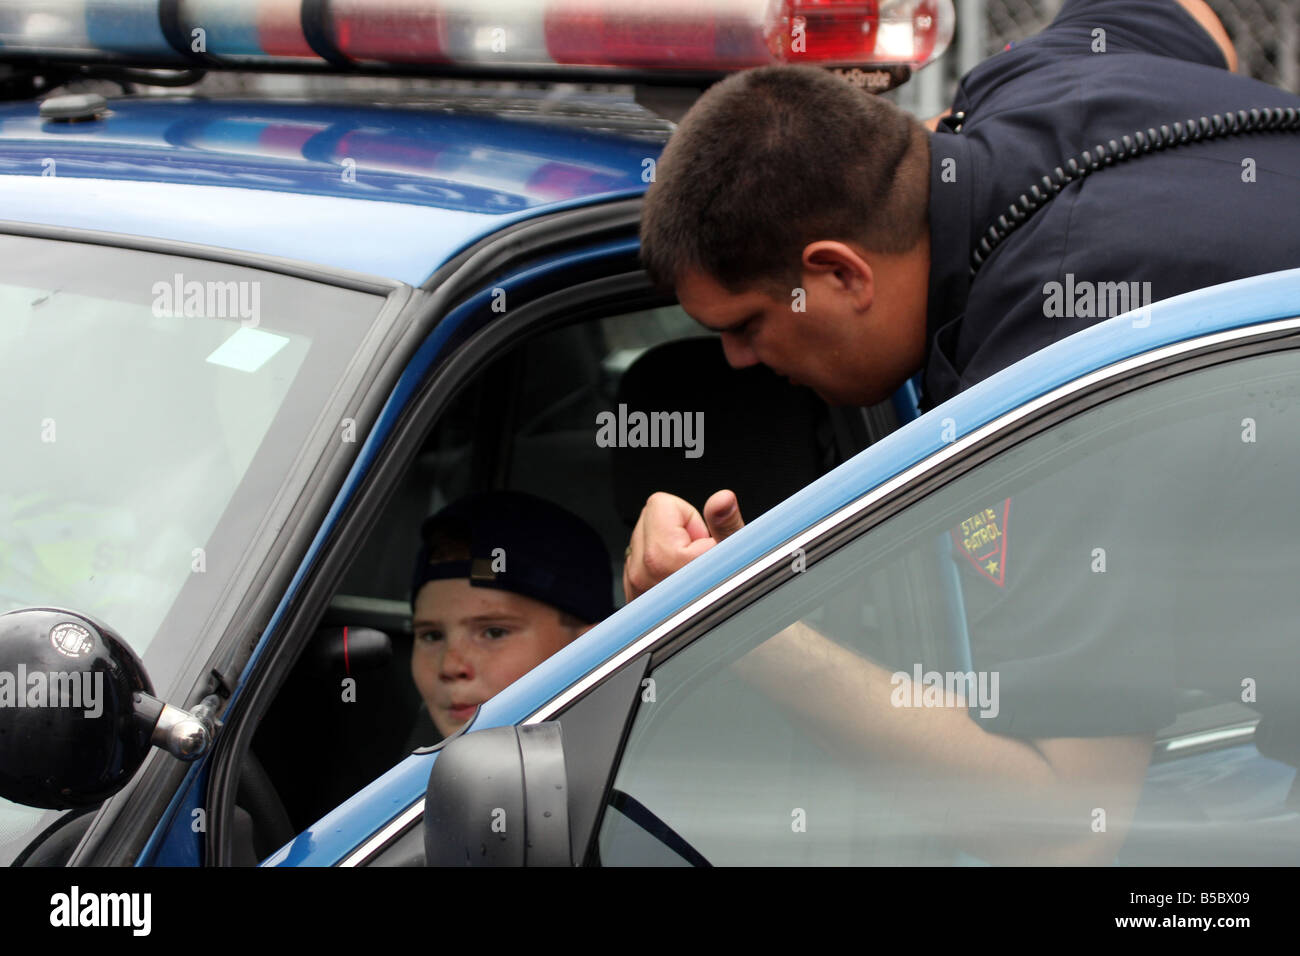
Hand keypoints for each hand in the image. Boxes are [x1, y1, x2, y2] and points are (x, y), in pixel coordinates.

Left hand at [622, 489, 745, 602]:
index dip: (689, 517)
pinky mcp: (632, 594)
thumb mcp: (736, 557)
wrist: (716, 645)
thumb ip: (726, 523)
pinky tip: (678, 582)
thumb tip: (722, 498)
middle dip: (676, 531)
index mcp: (661, 556)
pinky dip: (657, 566)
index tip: (702, 542)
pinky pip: (640, 562)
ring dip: (666, 549)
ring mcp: (633, 585)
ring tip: (689, 573)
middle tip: (698, 559)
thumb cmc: (729, 602)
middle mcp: (640, 571)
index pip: (661, 502)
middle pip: (649, 518)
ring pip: (644, 540)